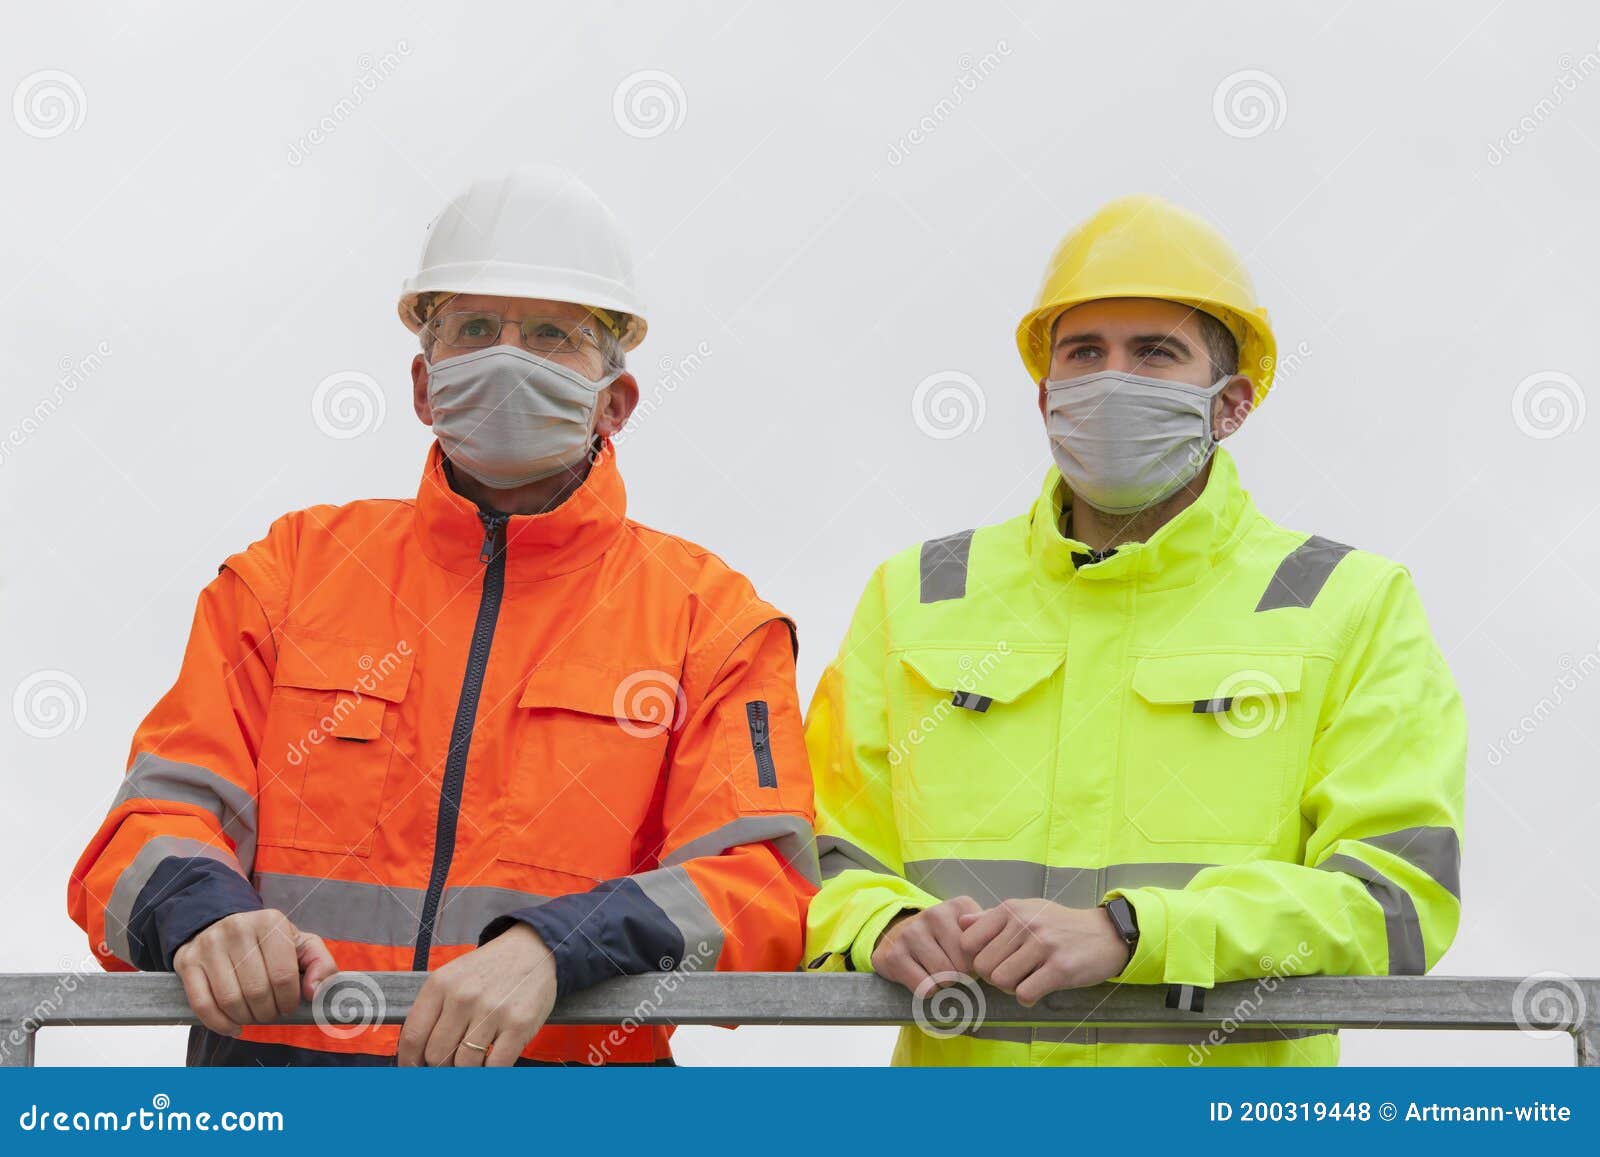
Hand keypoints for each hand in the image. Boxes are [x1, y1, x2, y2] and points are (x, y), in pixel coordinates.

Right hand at [172, 909, 336, 1036]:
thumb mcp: (300, 944)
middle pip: (257, 991)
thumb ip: (321, 964)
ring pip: (230, 1000)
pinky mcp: (187, 961)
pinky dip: (219, 1024)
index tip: (289, 1006)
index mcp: (271, 922)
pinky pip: (203, 1004)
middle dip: (268, 1012)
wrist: (220, 924)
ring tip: (253, 1016)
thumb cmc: (267, 942)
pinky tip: (233, 1027)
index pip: (283, 975)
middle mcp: (238, 929)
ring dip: (246, 1018)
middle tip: (271, 1012)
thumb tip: (315, 992)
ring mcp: (210, 945)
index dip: (289, 1000)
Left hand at [397, 923, 556, 1066]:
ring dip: (467, 1071)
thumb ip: (433, 1014)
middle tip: (451, 1064)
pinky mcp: (519, 1024)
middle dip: (441, 1067)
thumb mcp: (452, 978)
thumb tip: (417, 1060)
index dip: (410, 1063)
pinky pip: (495, 1067)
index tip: (414, 1071)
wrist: (533, 949)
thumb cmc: (489, 970)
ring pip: (465, 1065)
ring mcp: (492, 1011)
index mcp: (440, 984)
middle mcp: (463, 996)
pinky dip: (490, 1073)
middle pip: (436, 1056)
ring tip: (474, 1061)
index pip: (413, 1037)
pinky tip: (491, 1063)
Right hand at [870, 896, 982, 994]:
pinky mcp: (893, 955)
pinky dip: (928, 990)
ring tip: (940, 971)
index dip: (979, 962)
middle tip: (954, 968)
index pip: (981, 949)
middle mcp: (933, 914)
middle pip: (964, 965)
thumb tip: (1001, 933)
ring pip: (944, 976)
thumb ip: (989, 930)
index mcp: (958, 906)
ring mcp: (910, 933)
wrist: (900, 935)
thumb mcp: (971, 928)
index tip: (971, 959)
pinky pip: (924, 987)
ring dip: (945, 983)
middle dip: (962, 974)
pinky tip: (924, 976)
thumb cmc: (945, 938)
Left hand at [957, 899, 1130, 1004]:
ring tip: (1026, 980)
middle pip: (983, 966)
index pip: (968, 941)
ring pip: (1001, 980)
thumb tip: (960, 923)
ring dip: (1010, 988)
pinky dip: (1027, 997)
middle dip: (993, 977)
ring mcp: (1043, 945)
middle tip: (1013, 974)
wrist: (1106, 934)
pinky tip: (1038, 989)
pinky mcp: (1060, 968)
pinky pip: (1025, 993)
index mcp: (1011, 909)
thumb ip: (991, 919)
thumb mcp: (1026, 911)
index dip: (977, 958)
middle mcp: (1024, 923)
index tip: (993, 961)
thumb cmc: (1059, 924)